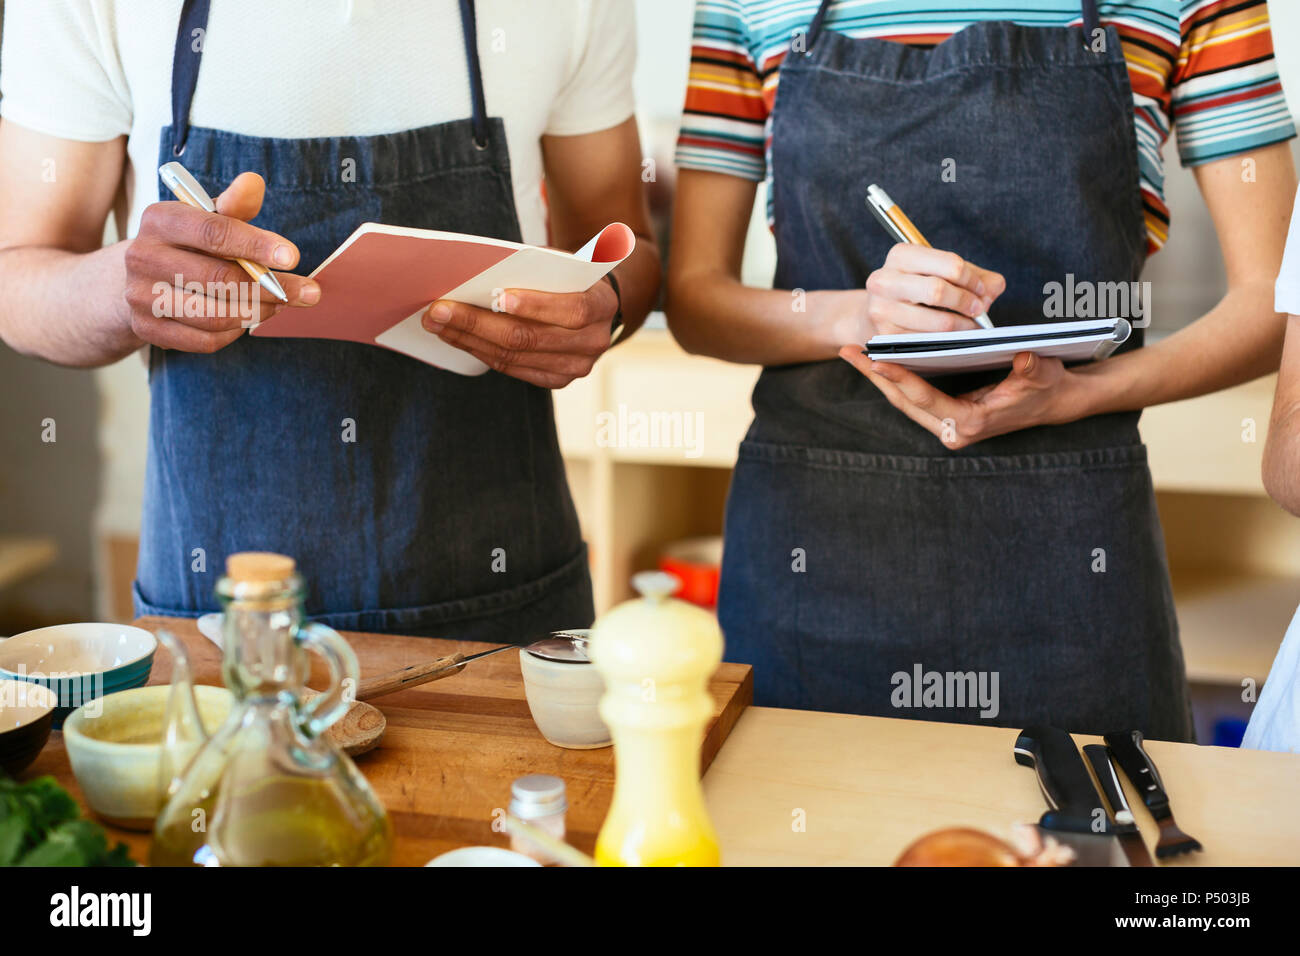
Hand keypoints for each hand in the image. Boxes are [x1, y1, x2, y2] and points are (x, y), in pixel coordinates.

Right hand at [122, 172, 318, 352]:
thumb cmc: (188, 243)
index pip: (213, 232)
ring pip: (214, 315)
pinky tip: (249, 319)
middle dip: (271, 287)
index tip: (293, 257)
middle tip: (307, 291)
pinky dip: (235, 333)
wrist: (141, 278)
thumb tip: (254, 182)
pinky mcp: (146, 329)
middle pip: (218, 279)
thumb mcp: (207, 217)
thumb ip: (234, 205)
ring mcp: (140, 296)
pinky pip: (205, 340)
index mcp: (160, 219)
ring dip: (258, 312)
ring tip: (281, 304)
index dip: (256, 246)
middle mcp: (142, 256)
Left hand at [422, 277, 618, 387]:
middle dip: (478, 322)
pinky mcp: (557, 380)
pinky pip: (513, 368)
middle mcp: (593, 341)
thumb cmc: (569, 276)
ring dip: (470, 339)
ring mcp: (575, 366)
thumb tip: (480, 273)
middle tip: (439, 310)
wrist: (595, 306)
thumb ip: (536, 269)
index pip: (571, 309)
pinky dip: (481, 352)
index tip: (497, 296)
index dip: (534, 305)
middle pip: (530, 337)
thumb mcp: (563, 263)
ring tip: (438, 322)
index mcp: (601, 305)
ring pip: (515, 356)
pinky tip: (458, 337)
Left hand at [839, 348, 1090, 448]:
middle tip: (848, 351)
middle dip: (875, 376)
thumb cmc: (1047, 387)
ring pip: (902, 401)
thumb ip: (1032, 367)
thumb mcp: (1044, 374)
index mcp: (971, 422)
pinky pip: (911, 399)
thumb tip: (1023, 356)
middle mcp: (953, 430)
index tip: (875, 359)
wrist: (1053, 402)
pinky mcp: (944, 417)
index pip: (925, 399)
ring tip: (852, 352)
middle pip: (904, 401)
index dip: (899, 378)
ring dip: (878, 377)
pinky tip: (875, 359)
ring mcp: (946, 426)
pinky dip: (893, 379)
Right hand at [862, 244, 1005, 335]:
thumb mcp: (943, 272)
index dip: (972, 279)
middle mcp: (884, 279)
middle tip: (979, 310)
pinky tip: (953, 336)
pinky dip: (947, 340)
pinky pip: (927, 341)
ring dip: (962, 326)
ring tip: (972, 326)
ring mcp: (881, 309)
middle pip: (937, 291)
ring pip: (934, 322)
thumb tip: (989, 294)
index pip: (949, 264)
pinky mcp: (884, 335)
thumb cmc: (919, 288)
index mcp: (901, 254)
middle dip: (966, 302)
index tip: (981, 290)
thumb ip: (976, 276)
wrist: (880, 310)